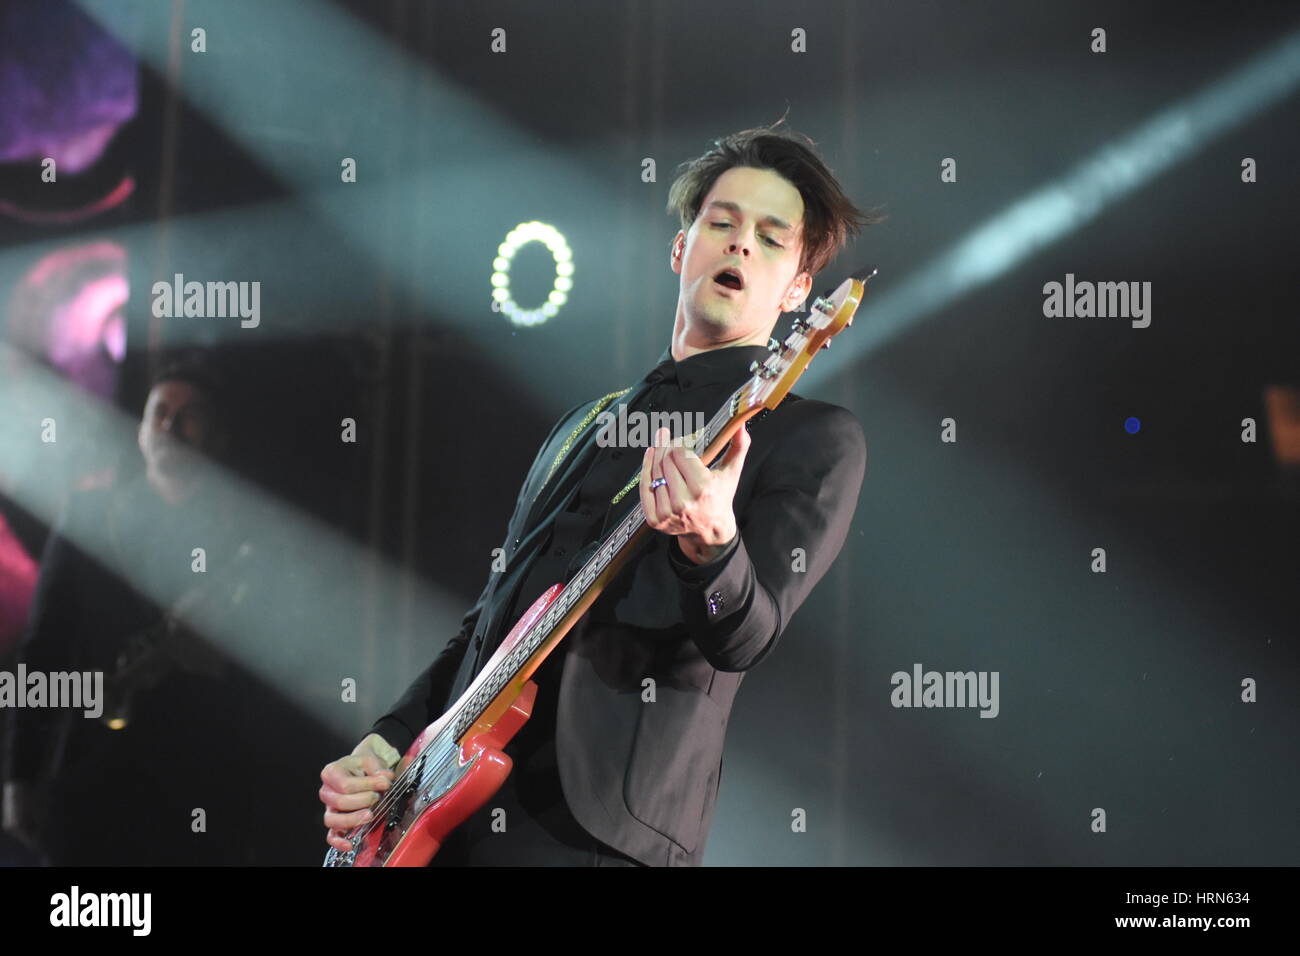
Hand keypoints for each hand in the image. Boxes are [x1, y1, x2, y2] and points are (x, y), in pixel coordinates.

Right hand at [319, 733, 406, 850]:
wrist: (364, 770)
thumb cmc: (365, 766)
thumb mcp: (372, 760)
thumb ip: (378, 769)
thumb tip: (385, 779)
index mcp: (331, 772)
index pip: (345, 784)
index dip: (367, 785)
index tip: (384, 783)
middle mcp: (327, 791)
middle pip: (339, 802)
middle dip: (363, 801)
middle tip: (377, 797)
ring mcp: (329, 808)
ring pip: (332, 820)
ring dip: (353, 820)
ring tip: (370, 815)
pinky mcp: (335, 821)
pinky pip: (331, 835)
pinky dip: (339, 842)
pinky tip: (351, 844)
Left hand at [640, 424, 749, 563]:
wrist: (709, 529)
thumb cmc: (720, 497)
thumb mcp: (731, 473)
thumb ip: (739, 447)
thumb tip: (740, 426)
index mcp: (702, 488)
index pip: (679, 453)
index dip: (678, 442)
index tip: (681, 439)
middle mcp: (683, 502)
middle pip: (665, 461)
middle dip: (666, 446)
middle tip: (667, 438)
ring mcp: (667, 512)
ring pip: (654, 472)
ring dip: (655, 456)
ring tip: (659, 446)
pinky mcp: (655, 519)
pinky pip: (644, 488)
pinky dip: (645, 470)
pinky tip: (649, 457)